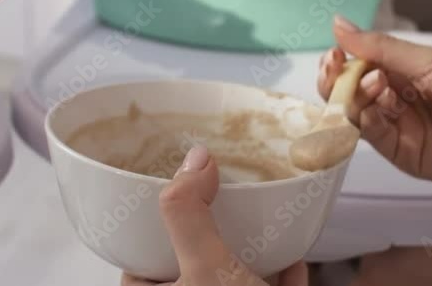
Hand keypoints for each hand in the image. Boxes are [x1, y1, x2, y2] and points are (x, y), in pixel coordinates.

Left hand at [122, 146, 307, 285]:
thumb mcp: (205, 266)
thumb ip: (189, 210)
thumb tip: (195, 157)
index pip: (139, 251)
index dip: (149, 217)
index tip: (165, 182)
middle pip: (192, 255)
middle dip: (207, 223)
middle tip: (213, 186)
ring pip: (234, 271)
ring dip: (247, 241)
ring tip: (251, 204)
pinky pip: (272, 284)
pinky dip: (283, 265)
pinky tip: (292, 244)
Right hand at [316, 16, 431, 191]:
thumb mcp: (430, 60)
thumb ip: (380, 47)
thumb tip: (339, 24)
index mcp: (405, 73)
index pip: (360, 65)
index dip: (343, 59)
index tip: (335, 52)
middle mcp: (397, 100)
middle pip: (350, 91)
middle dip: (338, 78)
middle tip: (335, 66)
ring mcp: (398, 128)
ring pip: (356, 113)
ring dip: (355, 95)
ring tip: (374, 82)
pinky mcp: (401, 154)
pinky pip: (371, 136)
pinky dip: (366, 118)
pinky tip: (377, 103)